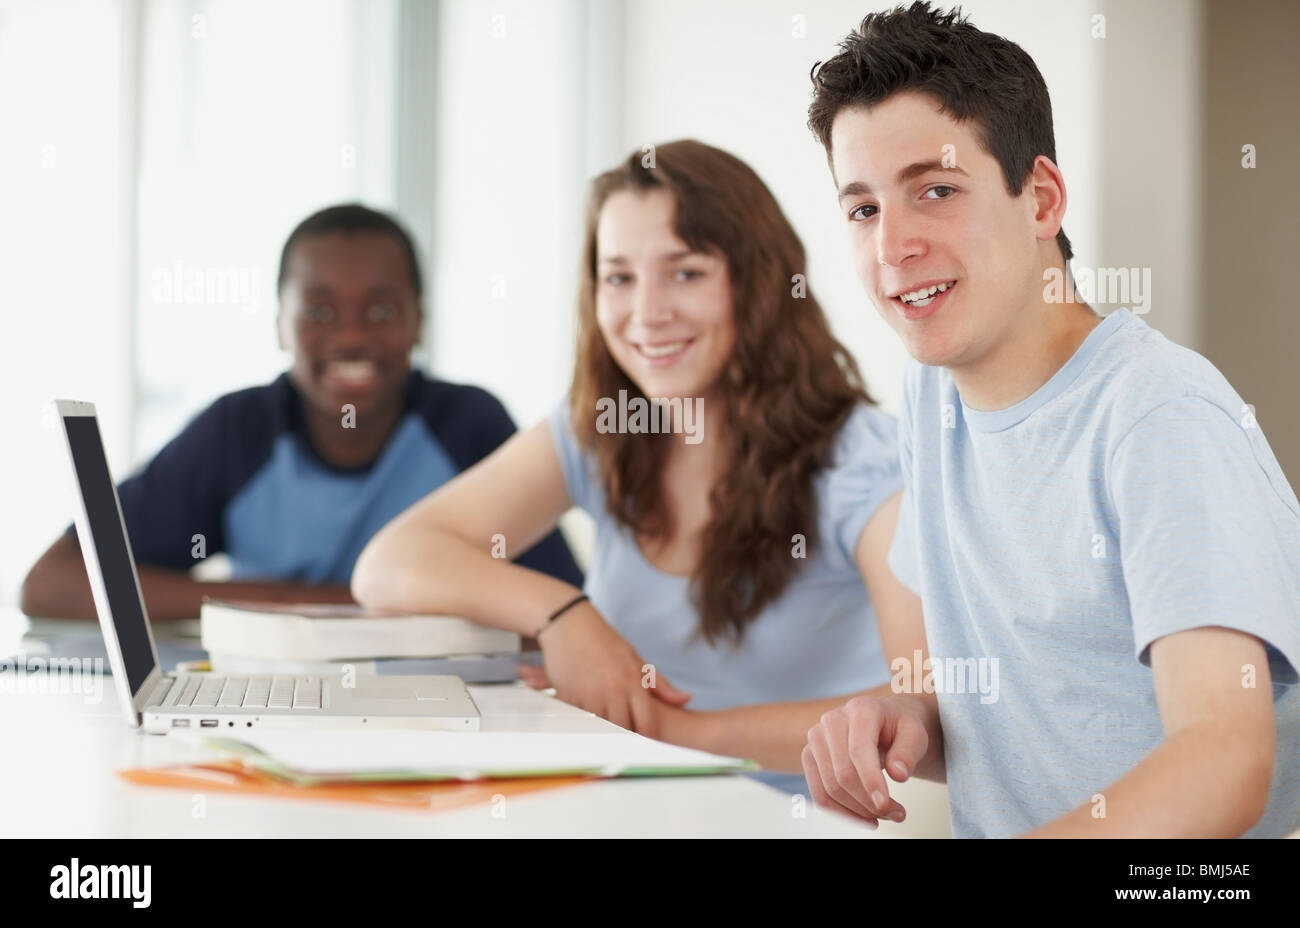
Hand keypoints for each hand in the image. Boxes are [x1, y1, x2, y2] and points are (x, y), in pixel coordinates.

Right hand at [535, 601, 690, 736]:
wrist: (570, 624)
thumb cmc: (605, 642)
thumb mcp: (636, 659)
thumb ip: (660, 684)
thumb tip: (686, 699)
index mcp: (633, 681)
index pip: (647, 723)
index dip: (650, 741)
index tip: (651, 749)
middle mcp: (613, 690)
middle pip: (624, 731)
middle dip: (628, 743)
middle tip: (632, 753)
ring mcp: (590, 694)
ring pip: (602, 730)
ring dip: (606, 737)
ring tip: (611, 747)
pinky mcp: (569, 696)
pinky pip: (580, 722)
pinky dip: (585, 727)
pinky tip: (588, 729)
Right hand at [801, 694, 929, 825]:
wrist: (882, 721)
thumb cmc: (898, 728)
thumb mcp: (916, 734)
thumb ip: (909, 752)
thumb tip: (898, 774)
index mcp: (861, 709)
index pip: (859, 750)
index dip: (871, 781)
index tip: (886, 805)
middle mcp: (833, 720)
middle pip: (843, 774)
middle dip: (869, 802)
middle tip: (897, 814)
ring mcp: (817, 737)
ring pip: (830, 788)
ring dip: (858, 811)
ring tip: (884, 815)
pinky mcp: (810, 756)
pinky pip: (819, 794)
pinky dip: (841, 813)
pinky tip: (864, 818)